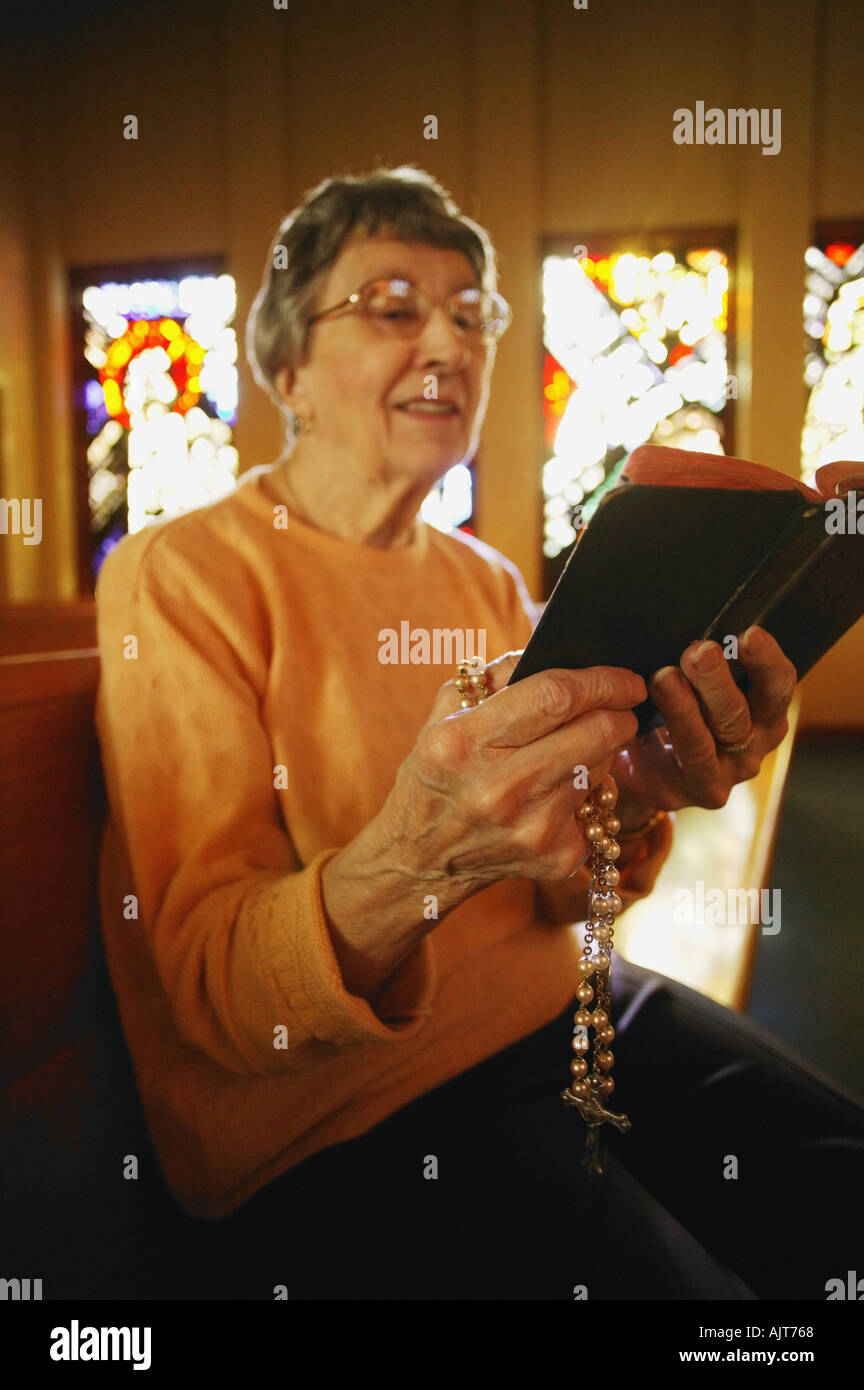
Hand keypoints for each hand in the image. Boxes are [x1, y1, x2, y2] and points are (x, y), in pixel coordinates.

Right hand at [375, 651, 644, 900]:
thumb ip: (496, 676)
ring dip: (604, 749)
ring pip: (602, 766)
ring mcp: (530, 828)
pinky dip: (588, 792)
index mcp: (464, 741)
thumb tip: (556, 653)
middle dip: (620, 711)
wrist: (420, 859)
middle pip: (596, 732)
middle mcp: (498, 787)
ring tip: (579, 746)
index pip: (556, 696)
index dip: (602, 681)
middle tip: (623, 704)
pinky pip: (596, 807)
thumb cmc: (437, 774)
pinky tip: (562, 793)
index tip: (625, 677)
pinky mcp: (555, 857)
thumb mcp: (444, 714)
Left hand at [609, 626, 797, 825]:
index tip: (749, 632)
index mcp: (764, 706)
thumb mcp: (688, 681)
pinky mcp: (710, 788)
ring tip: (667, 674)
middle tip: (700, 650)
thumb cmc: (668, 712)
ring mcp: (736, 767)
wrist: (640, 767)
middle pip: (752, 705)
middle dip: (722, 676)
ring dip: (695, 699)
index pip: (777, 681)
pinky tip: (658, 697)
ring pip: (724, 729)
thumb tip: (689, 621)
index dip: (767, 657)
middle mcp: (758, 737)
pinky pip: (696, 754)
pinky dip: (678, 723)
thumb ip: (698, 658)